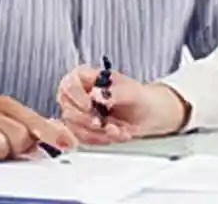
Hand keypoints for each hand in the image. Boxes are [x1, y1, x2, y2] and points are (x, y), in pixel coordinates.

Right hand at [56, 66, 186, 144]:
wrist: (148, 114)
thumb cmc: (138, 97)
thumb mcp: (130, 91)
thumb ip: (114, 92)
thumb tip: (96, 94)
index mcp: (86, 77)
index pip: (69, 85)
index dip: (77, 97)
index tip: (90, 105)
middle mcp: (79, 95)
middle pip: (68, 110)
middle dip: (90, 121)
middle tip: (105, 123)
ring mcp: (79, 114)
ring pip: (75, 128)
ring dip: (98, 133)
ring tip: (118, 130)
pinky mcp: (84, 130)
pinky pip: (83, 139)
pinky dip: (101, 139)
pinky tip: (115, 135)